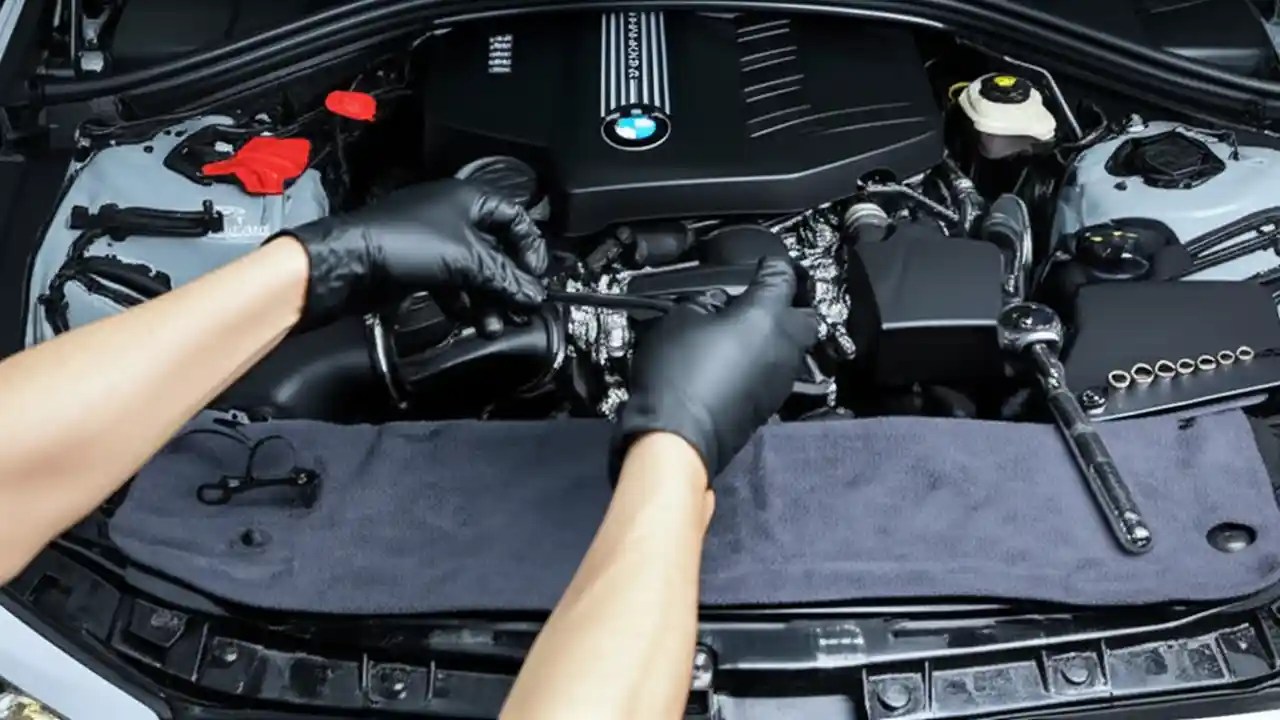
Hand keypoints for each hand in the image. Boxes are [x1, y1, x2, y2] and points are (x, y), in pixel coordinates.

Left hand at [280, 180, 547, 327]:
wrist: (349, 263)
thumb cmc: (407, 243)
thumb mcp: (466, 260)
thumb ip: (505, 279)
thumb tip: (533, 295)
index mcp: (468, 198)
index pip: (515, 217)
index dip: (530, 246)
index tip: (536, 276)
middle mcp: (452, 215)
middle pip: (495, 249)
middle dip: (508, 283)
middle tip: (519, 309)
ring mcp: (433, 240)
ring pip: (473, 270)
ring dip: (487, 299)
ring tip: (493, 326)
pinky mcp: (417, 264)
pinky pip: (451, 282)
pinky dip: (462, 300)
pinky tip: (467, 318)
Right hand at [615, 258, 818, 480]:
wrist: (678, 437)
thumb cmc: (678, 378)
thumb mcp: (679, 319)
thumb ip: (704, 304)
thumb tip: (714, 307)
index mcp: (766, 315)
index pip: (784, 275)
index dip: (772, 264)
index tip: (764, 264)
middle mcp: (783, 346)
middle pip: (805, 314)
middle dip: (788, 304)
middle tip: (762, 298)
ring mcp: (780, 378)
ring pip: (793, 346)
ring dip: (775, 335)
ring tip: (742, 330)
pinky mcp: (769, 403)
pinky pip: (775, 372)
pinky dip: (763, 362)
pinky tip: (735, 361)